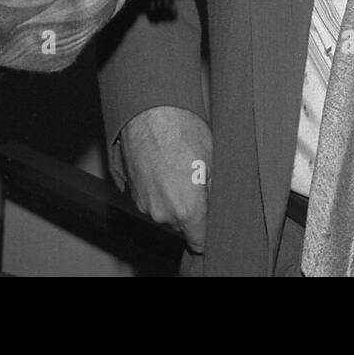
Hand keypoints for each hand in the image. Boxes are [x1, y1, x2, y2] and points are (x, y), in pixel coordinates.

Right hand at [117, 106, 211, 252]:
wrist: (149, 112)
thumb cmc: (182, 131)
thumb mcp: (214, 161)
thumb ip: (216, 192)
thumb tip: (220, 204)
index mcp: (187, 209)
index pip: (200, 242)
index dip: (208, 232)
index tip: (213, 221)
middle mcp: (163, 213)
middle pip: (183, 227)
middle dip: (193, 211)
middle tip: (199, 184)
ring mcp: (145, 204)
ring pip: (167, 213)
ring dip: (175, 200)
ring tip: (181, 171)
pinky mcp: (133, 193)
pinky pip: (152, 201)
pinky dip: (160, 191)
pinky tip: (166, 168)